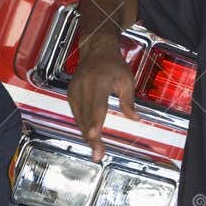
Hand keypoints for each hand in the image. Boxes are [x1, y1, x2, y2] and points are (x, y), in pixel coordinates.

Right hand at [67, 40, 136, 160]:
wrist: (96, 50)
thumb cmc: (113, 64)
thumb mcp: (127, 80)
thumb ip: (129, 101)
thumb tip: (135, 119)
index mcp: (98, 83)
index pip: (96, 107)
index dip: (94, 123)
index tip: (93, 136)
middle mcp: (83, 87)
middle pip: (86, 117)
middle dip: (92, 138)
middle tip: (98, 154)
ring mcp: (74, 91)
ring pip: (79, 119)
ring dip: (86, 135)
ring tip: (95, 150)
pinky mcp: (70, 94)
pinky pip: (76, 114)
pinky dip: (82, 125)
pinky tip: (89, 135)